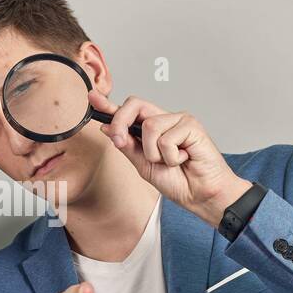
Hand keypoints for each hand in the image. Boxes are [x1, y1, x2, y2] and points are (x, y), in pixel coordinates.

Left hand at [88, 89, 252, 226]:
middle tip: (121, 141)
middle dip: (120, 122)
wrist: (200, 195)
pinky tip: (184, 159)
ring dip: (154, 153)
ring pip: (149, 127)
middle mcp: (164, 120)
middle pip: (134, 105)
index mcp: (152, 129)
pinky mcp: (191, 125)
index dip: (109, 105)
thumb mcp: (143, 165)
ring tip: (171, 162)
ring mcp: (178, 120)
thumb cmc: (178, 181)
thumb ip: (127, 145)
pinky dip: (171, 156)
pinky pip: (166, 139)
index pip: (128, 112)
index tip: (92, 97)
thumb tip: (106, 128)